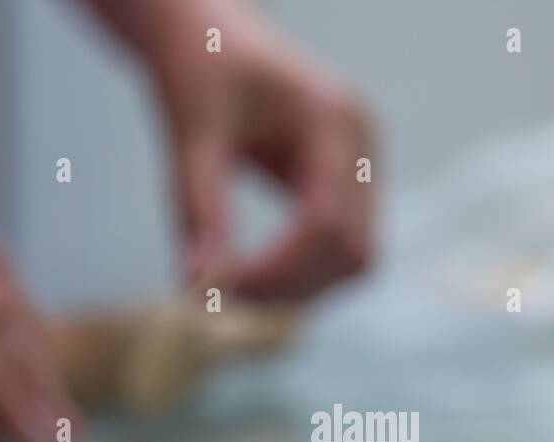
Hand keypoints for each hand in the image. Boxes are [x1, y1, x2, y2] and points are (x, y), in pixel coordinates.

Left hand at [97, 0, 373, 299]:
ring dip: (301, 289)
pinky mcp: (345, 182)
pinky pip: (339, 247)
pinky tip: (253, 275)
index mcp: (335, 122)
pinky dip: (301, 272)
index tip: (224, 291)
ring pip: (354, 259)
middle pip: (356, 253)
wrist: (206, 27)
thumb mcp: (191, 133)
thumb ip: (198, 209)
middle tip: (226, 301)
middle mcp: (363, 145)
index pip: (328, 225)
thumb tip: (200, 286)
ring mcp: (361, 165)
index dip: (281, 271)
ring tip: (235, 292)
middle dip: (294, 288)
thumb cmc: (198, 63)